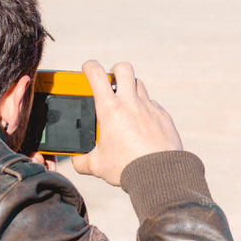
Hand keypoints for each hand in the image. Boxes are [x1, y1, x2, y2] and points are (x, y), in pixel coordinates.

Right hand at [70, 61, 182, 186]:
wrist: (159, 173)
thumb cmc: (127, 167)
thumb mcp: (97, 165)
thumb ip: (82, 160)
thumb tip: (77, 161)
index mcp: (110, 109)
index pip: (96, 74)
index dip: (89, 66)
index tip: (87, 69)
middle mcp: (130, 103)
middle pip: (123, 68)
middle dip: (115, 70)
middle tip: (110, 82)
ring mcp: (149, 107)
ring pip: (139, 84)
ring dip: (130, 89)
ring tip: (125, 105)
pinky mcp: (163, 116)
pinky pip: (152, 105)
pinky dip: (145, 109)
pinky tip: (142, 124)